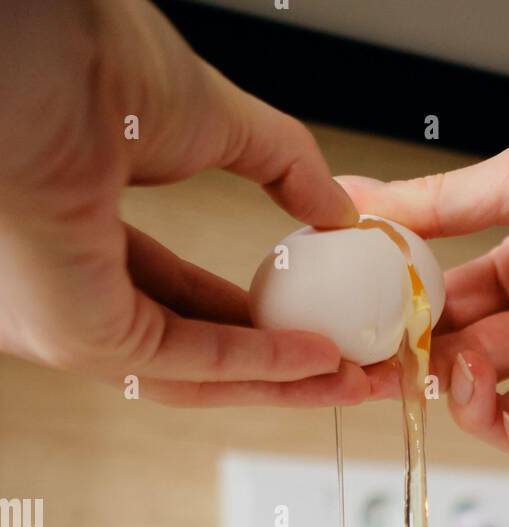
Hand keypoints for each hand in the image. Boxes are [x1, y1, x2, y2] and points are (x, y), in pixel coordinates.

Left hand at [0, 0, 369, 406]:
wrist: (56, 61)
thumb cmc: (94, 68)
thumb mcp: (214, 122)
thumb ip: (283, 167)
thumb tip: (340, 211)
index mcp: (75, 241)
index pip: (179, 303)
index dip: (259, 323)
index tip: (323, 330)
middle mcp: (62, 298)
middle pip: (193, 355)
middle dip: (281, 370)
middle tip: (350, 372)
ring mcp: (67, 323)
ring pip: (193, 372)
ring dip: (282, 380)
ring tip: (350, 379)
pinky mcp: (83, 337)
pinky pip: (188, 361)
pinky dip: (260, 365)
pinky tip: (316, 360)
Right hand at [341, 60, 508, 481]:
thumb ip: (440, 206)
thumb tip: (358, 204)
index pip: (450, 313)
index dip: (412, 329)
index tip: (377, 334)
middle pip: (469, 369)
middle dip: (434, 373)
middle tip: (412, 363)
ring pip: (507, 418)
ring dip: (475, 410)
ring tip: (473, 376)